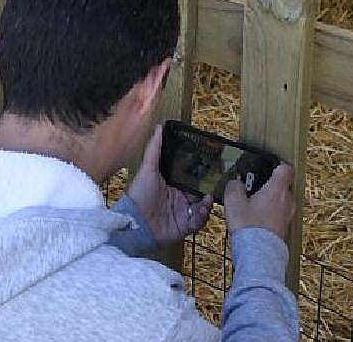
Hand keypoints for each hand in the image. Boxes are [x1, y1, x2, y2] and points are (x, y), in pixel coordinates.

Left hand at [129, 123, 214, 244]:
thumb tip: (159, 126)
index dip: (201, 173)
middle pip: (200, 192)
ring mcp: (183, 212)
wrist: (136, 223)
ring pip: (203, 207)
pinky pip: (199, 221)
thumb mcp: (148, 168)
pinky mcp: (185, 226)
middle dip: (209, 189)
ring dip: (207, 202)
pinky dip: (202, 216)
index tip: (211, 165)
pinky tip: (201, 209)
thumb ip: (155, 148)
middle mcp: (179, 198)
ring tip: (207, 198)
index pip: (191, 177)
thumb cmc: (140, 194)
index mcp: (172, 184)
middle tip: (216, 183)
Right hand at [224, 161, 295, 237]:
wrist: (259, 253)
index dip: (278, 165)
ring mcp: (288, 215)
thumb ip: (234, 187)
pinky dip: (271, 214)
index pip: (286, 169)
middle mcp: (287, 200)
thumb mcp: (233, 202)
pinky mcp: (285, 228)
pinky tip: (257, 220)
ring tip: (254, 205)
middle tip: (255, 188)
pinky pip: (280, 215)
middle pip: (284, 185)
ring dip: (271, 201)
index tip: (269, 165)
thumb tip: (235, 183)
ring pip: (282, 201)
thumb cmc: (249, 226)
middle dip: (270, 185)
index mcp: (277, 189)